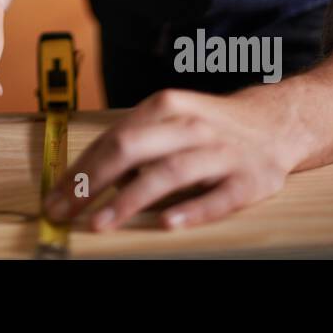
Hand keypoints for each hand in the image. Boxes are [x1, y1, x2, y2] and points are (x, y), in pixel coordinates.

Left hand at [45, 87, 299, 230]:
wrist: (276, 123)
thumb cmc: (212, 125)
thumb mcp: (171, 119)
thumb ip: (135, 141)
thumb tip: (90, 174)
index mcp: (166, 107)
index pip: (112, 138)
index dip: (80, 168)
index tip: (56, 194)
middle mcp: (190, 127)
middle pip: (132, 149)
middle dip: (93, 181)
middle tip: (67, 210)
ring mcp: (220, 153)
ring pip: (169, 173)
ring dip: (130, 200)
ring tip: (102, 223)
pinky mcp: (247, 180)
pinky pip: (216, 198)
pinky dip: (191, 211)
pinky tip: (166, 224)